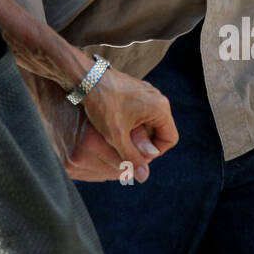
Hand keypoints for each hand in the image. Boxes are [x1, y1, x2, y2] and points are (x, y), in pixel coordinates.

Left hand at [19, 67, 168, 182]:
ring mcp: (146, 92)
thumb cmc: (101, 104)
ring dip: (135, 133)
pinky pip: (140, 112)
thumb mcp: (116, 136)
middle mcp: (158, 98)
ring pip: (148, 122)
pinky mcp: (135, 90)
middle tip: (122, 146)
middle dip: (142, 142)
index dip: (154, 152)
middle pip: (159, 131)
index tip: (134, 154)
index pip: (169, 139)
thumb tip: (144, 177)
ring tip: (116, 134)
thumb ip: (132, 157)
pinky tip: (112, 123)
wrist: (84, 76)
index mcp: (160, 108)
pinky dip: (130, 122)